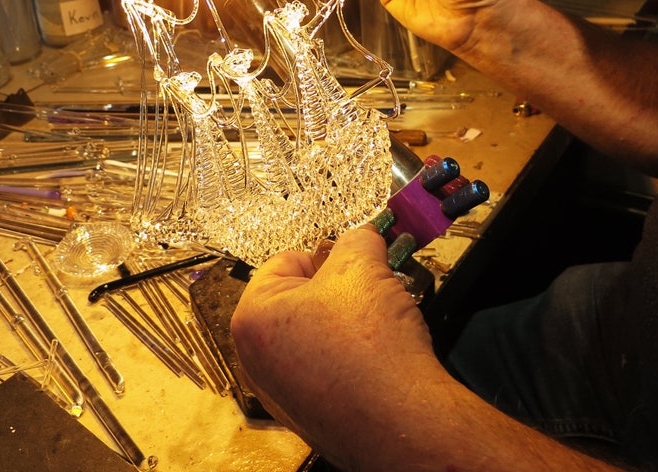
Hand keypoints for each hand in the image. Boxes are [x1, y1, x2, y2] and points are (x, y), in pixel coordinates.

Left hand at [231, 225, 435, 467]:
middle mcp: (255, 359)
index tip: (353, 263)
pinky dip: (350, 355)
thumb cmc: (372, 351)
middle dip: (338, 289)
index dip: (326, 257)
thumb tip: (362, 235)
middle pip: (300, 296)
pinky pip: (326, 365)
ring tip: (376, 325)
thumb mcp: (363, 266)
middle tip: (368, 292)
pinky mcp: (309, 413)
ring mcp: (281, 391)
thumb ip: (357, 239)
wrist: (406, 423)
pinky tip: (376, 357)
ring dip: (347, 320)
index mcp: (252, 318)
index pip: (286, 260)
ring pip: (315, 330)